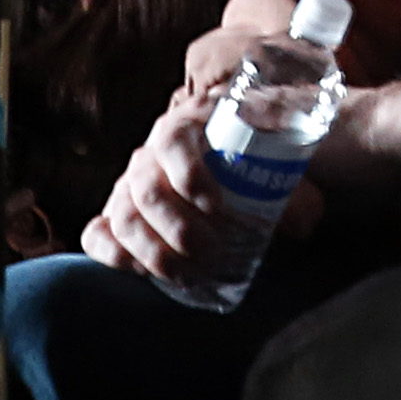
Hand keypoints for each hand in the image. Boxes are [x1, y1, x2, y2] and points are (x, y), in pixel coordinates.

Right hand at [80, 92, 311, 283]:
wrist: (232, 168)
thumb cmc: (258, 165)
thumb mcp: (281, 168)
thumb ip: (296, 191)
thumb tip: (303, 222)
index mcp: (190, 124)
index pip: (174, 139)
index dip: (189, 172)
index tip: (215, 206)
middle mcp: (152, 152)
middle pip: (146, 186)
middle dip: (176, 226)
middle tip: (209, 252)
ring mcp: (129, 186)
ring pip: (122, 216)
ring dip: (151, 250)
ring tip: (187, 275)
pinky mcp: (116, 216)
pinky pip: (97, 234)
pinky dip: (112, 254)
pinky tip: (140, 271)